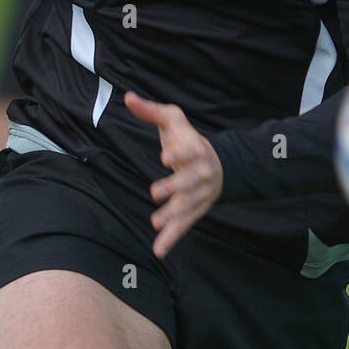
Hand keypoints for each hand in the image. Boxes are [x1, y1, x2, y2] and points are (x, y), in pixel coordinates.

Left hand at [125, 91, 222, 257]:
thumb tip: (128, 97)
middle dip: (174, 187)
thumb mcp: (173, 120)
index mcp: (196, 149)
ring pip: (187, 206)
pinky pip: (184, 226)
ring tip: (156, 223)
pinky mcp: (195, 210)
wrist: (220, 164)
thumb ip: (151, 111)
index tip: (166, 157)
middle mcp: (201, 174)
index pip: (190, 152)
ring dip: (173, 215)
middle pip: (189, 182)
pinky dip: (173, 238)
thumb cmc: (188, 139)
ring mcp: (199, 194)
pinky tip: (159, 250)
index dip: (179, 154)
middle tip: (155, 192)